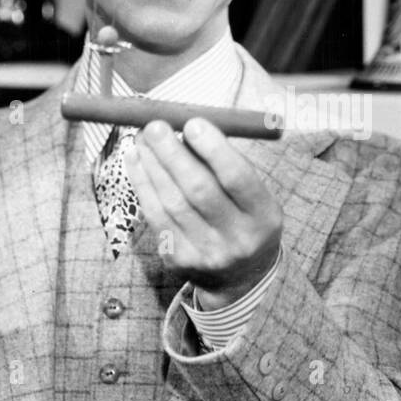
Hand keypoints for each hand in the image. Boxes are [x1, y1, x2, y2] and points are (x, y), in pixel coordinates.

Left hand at [126, 117, 281, 306]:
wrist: (241, 277)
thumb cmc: (244, 218)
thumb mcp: (253, 195)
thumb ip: (225, 165)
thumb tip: (186, 126)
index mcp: (264, 216)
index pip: (238, 179)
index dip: (213, 149)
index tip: (192, 123)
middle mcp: (238, 239)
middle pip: (199, 191)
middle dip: (173, 154)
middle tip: (155, 126)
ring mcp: (206, 253)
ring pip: (172, 202)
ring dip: (153, 166)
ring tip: (142, 138)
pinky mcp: (179, 260)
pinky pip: (156, 216)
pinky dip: (143, 184)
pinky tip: (136, 161)